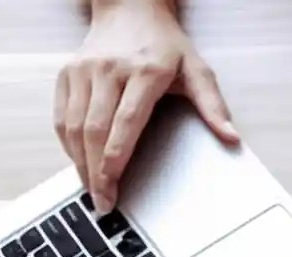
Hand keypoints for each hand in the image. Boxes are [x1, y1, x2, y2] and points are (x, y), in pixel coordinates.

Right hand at [55, 0, 239, 213]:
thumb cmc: (165, 45)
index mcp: (144, 72)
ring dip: (79, 163)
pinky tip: (79, 163)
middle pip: (94, 131)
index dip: (116, 161)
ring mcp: (84, 71)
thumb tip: (231, 138)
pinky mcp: (67, 73)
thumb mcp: (197, 70)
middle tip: (102, 202)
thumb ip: (213, 106)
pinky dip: (68, 145)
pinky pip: (60, 117)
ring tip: (90, 189)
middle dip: (95, 172)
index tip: (114, 188)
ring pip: (72, 126)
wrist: (130, 8)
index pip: (126, 124)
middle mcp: (109, 70)